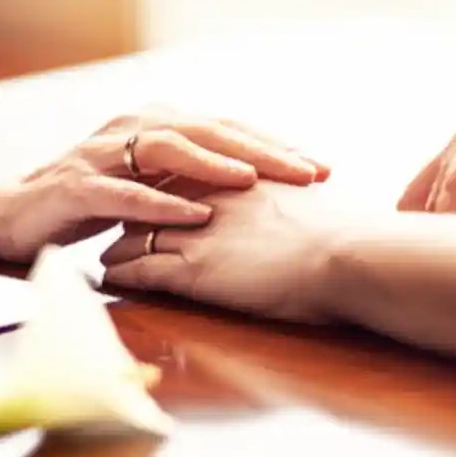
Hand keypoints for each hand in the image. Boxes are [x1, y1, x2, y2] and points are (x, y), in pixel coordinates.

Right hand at [0, 109, 329, 260]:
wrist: (7, 214)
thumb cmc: (81, 204)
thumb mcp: (142, 185)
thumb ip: (184, 177)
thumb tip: (253, 186)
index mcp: (150, 125)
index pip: (223, 128)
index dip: (273, 145)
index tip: (321, 168)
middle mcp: (128, 129)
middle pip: (207, 130)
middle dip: (263, 151)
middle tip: (311, 171)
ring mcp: (100, 155)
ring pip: (169, 150)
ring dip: (217, 165)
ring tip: (259, 181)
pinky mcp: (76, 187)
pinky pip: (126, 192)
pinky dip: (163, 202)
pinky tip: (198, 215)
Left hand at [99, 181, 351, 322]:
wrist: (351, 256)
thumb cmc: (351, 236)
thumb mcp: (316, 206)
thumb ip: (298, 204)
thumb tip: (315, 213)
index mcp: (240, 180)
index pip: (188, 178)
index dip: (169, 188)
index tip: (156, 196)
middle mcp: (210, 200)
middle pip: (153, 199)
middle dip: (132, 211)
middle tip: (115, 220)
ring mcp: (195, 234)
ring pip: (137, 233)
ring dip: (117, 244)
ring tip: (104, 253)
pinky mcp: (190, 270)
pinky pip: (139, 269)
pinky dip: (120, 272)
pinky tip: (108, 279)